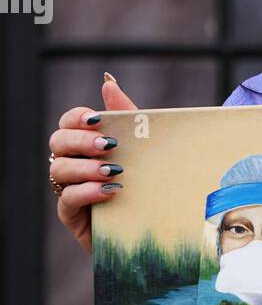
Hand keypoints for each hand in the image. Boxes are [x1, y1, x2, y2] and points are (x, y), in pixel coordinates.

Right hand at [48, 75, 138, 252]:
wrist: (160, 223)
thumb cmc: (148, 179)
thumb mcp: (141, 146)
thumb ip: (125, 115)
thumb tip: (108, 81)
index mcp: (85, 143)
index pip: (68, 122)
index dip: (77, 118)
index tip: (98, 120)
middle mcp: (73, 163)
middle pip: (58, 142)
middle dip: (81, 140)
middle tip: (108, 145)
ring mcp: (69, 189)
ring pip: (60, 170)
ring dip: (85, 167)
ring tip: (113, 171)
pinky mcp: (72, 215)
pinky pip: (67, 200)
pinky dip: (86, 192)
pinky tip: (108, 191)